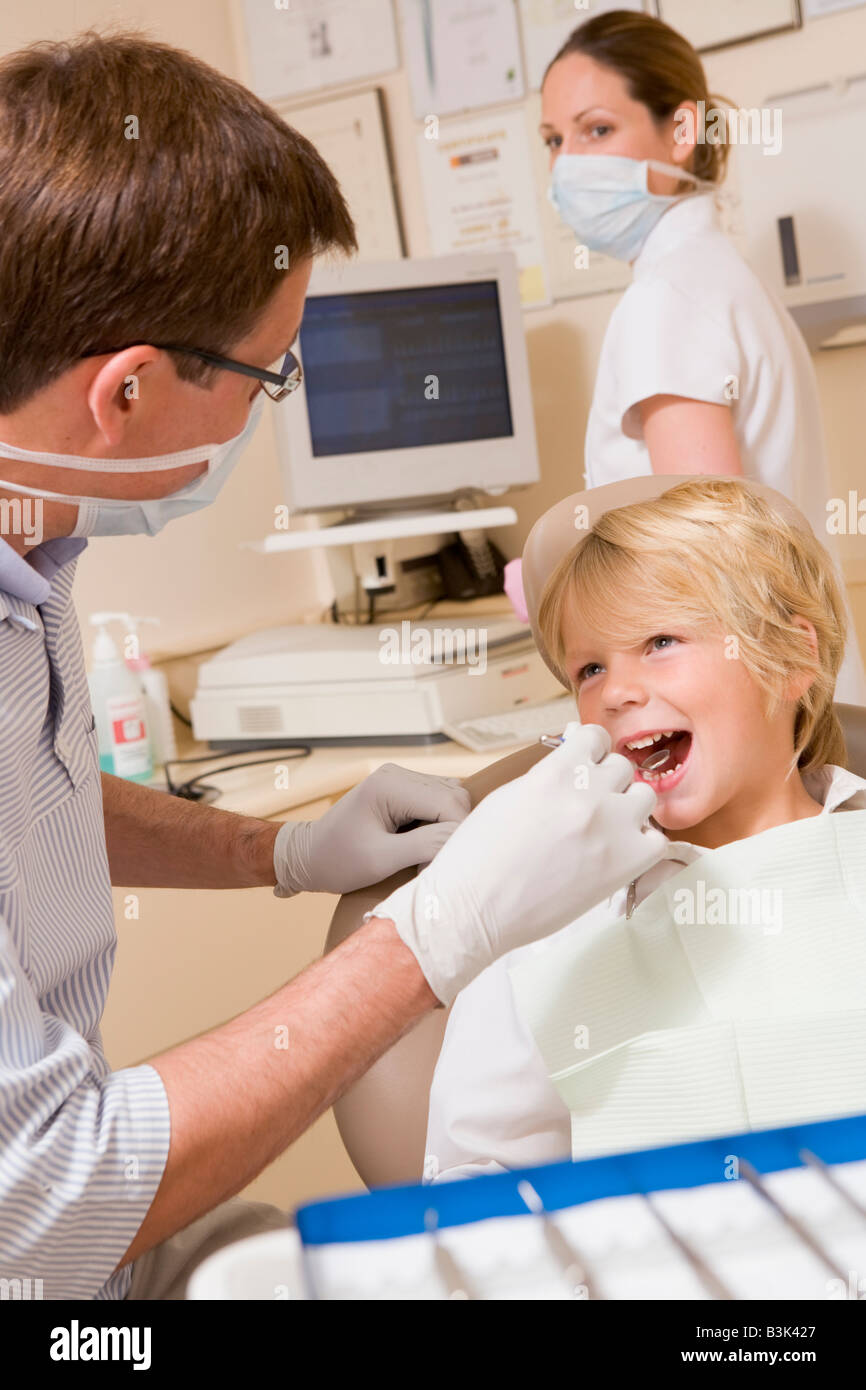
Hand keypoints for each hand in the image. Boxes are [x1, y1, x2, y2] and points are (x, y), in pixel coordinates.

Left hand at [273, 763, 470, 896]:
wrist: (308, 856)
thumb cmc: (337, 861)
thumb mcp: (382, 860)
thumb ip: (426, 845)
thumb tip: (463, 837)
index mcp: (390, 785)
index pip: (449, 803)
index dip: (457, 833)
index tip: (444, 864)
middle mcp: (398, 774)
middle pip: (454, 798)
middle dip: (454, 830)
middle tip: (435, 862)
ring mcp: (401, 779)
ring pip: (450, 800)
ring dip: (447, 828)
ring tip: (427, 855)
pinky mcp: (403, 791)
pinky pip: (438, 803)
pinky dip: (439, 825)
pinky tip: (423, 845)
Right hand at [364, 723, 667, 1004]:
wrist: (474, 909)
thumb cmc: (478, 855)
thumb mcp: (508, 796)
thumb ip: (547, 776)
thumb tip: (572, 760)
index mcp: (556, 772)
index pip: (596, 736)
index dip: (591, 751)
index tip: (586, 764)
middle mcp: (589, 794)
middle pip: (622, 767)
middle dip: (606, 781)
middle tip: (588, 804)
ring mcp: (611, 828)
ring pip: (644, 797)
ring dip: (627, 808)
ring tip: (606, 828)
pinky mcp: (625, 864)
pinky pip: (656, 840)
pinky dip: (641, 843)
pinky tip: (618, 852)